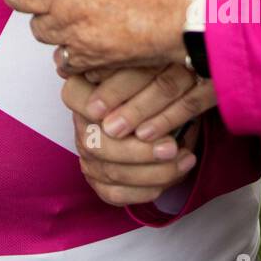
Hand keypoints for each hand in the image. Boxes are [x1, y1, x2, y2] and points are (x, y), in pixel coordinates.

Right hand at [59, 66, 208, 205]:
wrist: (160, 113)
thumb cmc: (152, 85)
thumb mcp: (146, 70)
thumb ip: (143, 69)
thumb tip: (156, 66)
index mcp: (80, 91)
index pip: (75, 98)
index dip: (102, 107)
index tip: (131, 115)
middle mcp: (79, 125)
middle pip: (96, 144)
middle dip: (138, 150)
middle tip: (172, 146)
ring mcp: (86, 155)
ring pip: (110, 172)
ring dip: (152, 171)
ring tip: (185, 159)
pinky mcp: (97, 179)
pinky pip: (114, 194)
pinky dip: (144, 190)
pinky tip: (171, 178)